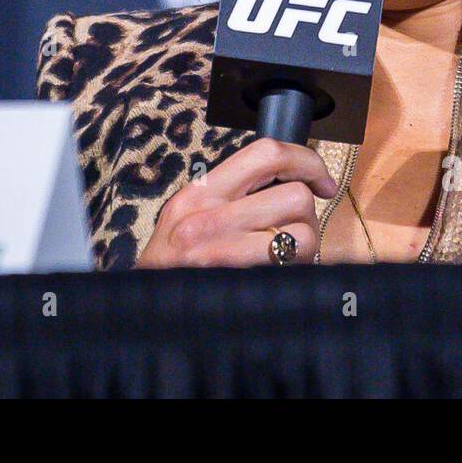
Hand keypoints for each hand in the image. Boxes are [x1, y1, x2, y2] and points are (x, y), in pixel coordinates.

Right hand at [135, 137, 336, 268]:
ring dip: (305, 244)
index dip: (305, 161)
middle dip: (307, 214)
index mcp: (199, 191)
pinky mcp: (235, 278)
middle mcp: (207, 215)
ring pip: (303, 231)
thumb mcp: (189, 216)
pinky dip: (298, 267)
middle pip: (294, 195)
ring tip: (284, 255)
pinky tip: (279, 274)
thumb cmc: (173, 267)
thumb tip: (285, 178)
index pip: (265, 153)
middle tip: (294, 228)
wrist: (143, 309)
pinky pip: (291, 262)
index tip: (318, 180)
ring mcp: (220, 249)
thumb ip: (230, 194)